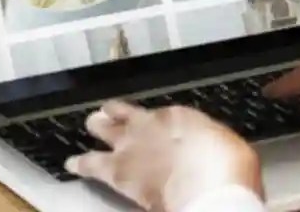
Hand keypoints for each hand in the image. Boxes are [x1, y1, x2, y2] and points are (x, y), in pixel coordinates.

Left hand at [66, 101, 262, 211]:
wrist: (209, 186)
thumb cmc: (227, 168)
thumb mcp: (225, 147)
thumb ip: (205, 146)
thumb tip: (205, 152)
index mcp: (179, 117)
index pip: (159, 114)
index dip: (151, 119)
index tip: (149, 122)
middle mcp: (151, 124)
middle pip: (124, 113)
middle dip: (115, 114)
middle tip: (107, 113)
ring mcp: (131, 145)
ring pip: (104, 128)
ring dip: (97, 126)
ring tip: (90, 124)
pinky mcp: (117, 172)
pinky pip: (91, 163)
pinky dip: (80, 163)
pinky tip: (71, 164)